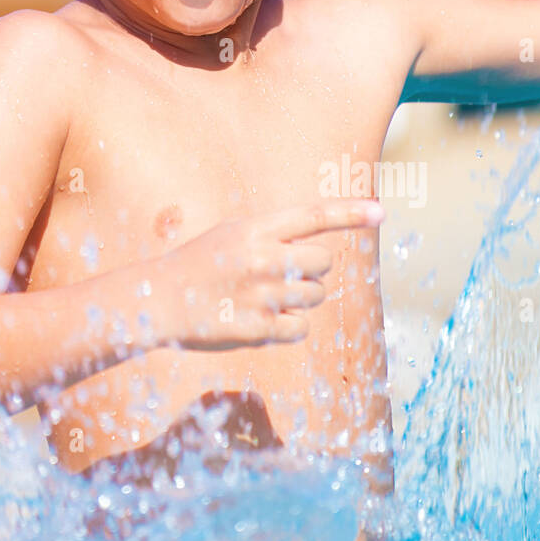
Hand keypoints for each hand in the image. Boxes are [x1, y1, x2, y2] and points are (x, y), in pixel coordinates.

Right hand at [155, 200, 384, 350]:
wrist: (160, 300)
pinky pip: (300, 326)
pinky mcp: (259, 328)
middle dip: (314, 269)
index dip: (349, 213)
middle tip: (285, 273)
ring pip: (315, 295)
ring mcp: (263, 294)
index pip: (313, 215)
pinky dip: (288, 324)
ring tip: (264, 294)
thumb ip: (274, 235)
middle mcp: (263, 258)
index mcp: (255, 229)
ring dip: (300, 297)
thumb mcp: (233, 235)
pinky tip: (260, 317)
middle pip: (324, 262)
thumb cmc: (201, 263)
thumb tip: (322, 246)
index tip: (379, 212)